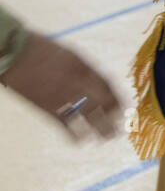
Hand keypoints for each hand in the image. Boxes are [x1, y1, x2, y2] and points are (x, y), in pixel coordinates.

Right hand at [2, 34, 121, 139]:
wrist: (14, 52)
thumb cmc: (41, 49)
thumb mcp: (69, 53)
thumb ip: (85, 67)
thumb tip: (98, 81)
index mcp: (84, 66)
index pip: (108, 85)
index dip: (117, 98)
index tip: (124, 106)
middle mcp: (78, 82)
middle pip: (103, 102)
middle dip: (114, 116)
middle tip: (120, 125)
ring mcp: (64, 96)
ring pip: (89, 117)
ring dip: (101, 129)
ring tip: (108, 138)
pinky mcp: (47, 108)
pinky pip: (65, 125)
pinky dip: (74, 135)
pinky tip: (80, 142)